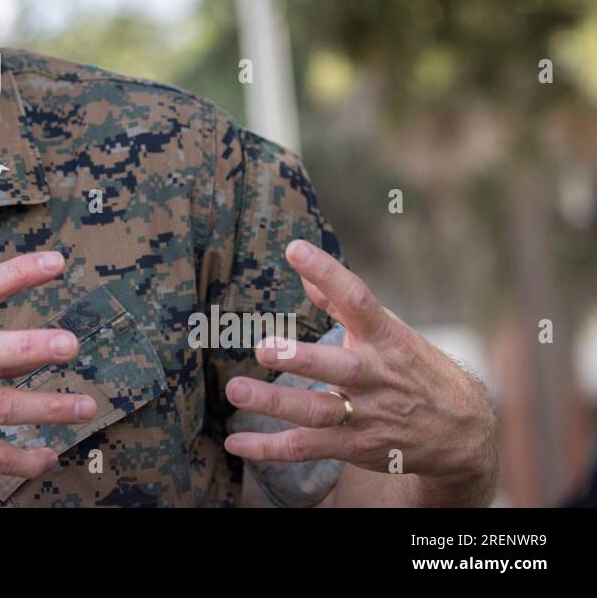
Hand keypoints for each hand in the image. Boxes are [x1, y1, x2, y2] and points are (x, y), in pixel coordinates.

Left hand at [223, 239, 497, 504]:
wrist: (462, 431)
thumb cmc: (413, 368)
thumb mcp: (389, 331)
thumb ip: (342, 301)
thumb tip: (303, 266)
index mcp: (385, 339)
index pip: (358, 300)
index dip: (328, 273)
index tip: (295, 249)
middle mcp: (375, 376)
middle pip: (339, 368)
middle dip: (301, 359)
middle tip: (263, 348)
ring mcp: (367, 415)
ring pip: (318, 412)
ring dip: (276, 403)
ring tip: (235, 390)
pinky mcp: (355, 447)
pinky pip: (307, 448)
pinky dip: (269, 448)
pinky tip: (236, 443)